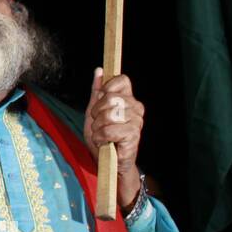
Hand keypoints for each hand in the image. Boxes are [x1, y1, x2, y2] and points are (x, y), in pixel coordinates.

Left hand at [83, 68, 145, 210]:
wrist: (109, 161)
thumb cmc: (103, 136)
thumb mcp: (94, 112)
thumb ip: (97, 92)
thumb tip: (99, 70)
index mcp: (128, 99)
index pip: (122, 80)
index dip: (108, 87)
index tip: (101, 98)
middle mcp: (136, 107)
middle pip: (111, 97)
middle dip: (97, 112)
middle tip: (98, 124)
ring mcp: (137, 121)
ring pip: (109, 114)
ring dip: (98, 127)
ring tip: (102, 135)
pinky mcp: (134, 135)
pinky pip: (111, 130)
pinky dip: (101, 137)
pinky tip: (105, 142)